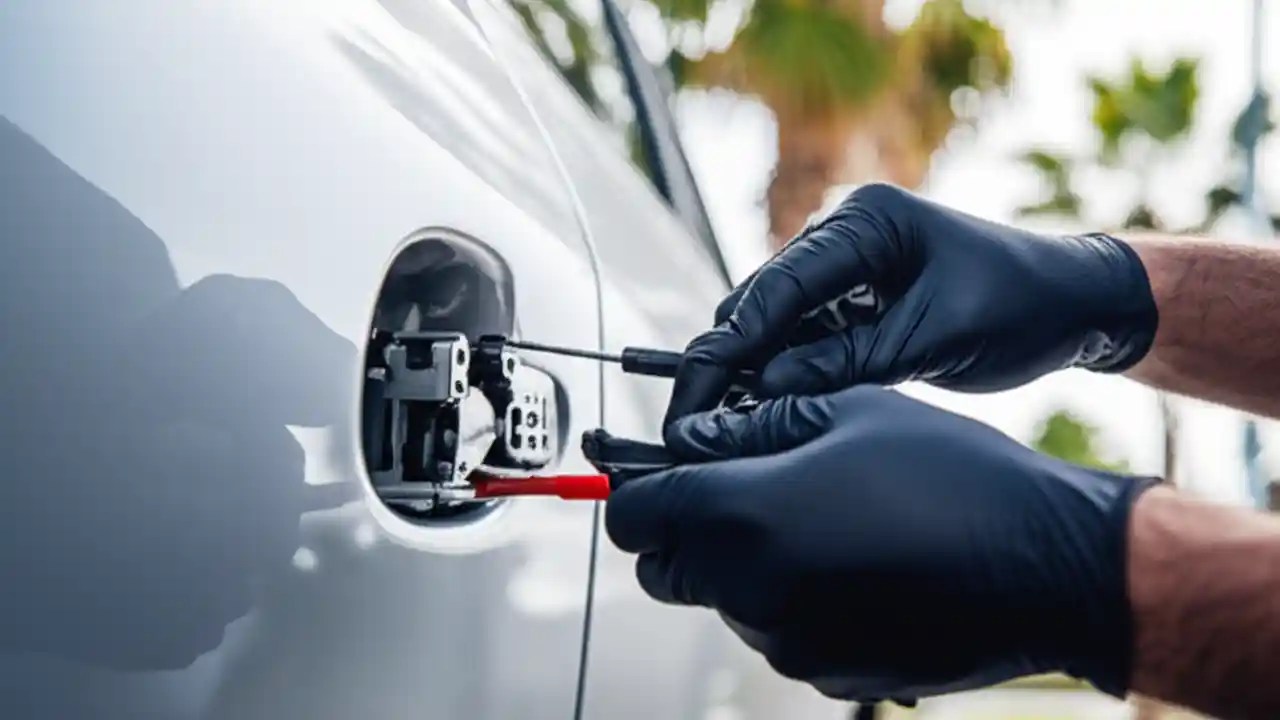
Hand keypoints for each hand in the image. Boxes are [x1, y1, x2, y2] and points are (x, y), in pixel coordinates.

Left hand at [610, 386, 1156, 701]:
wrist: (1050, 567)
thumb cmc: (957, 478)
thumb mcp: (850, 412)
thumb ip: (751, 426)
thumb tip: (691, 437)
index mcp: (745, 516)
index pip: (634, 514)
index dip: (634, 487)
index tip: (654, 470)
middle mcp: (753, 590)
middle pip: (665, 566)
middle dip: (682, 528)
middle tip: (736, 489)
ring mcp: (789, 643)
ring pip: (720, 599)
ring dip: (741, 562)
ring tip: (818, 518)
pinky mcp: (827, 674)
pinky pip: (776, 631)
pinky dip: (789, 599)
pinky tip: (852, 563)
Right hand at [665, 183, 1157, 427]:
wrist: (1075, 303)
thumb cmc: (1022, 307)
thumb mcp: (935, 339)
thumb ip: (848, 361)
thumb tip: (766, 388)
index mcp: (867, 223)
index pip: (781, 286)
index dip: (734, 344)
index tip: (698, 394)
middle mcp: (846, 233)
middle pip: (763, 301)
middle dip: (730, 360)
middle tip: (697, 421)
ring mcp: (848, 263)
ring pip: (776, 322)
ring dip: (754, 369)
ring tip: (721, 425)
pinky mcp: (856, 295)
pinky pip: (804, 333)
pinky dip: (785, 370)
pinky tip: (763, 411)